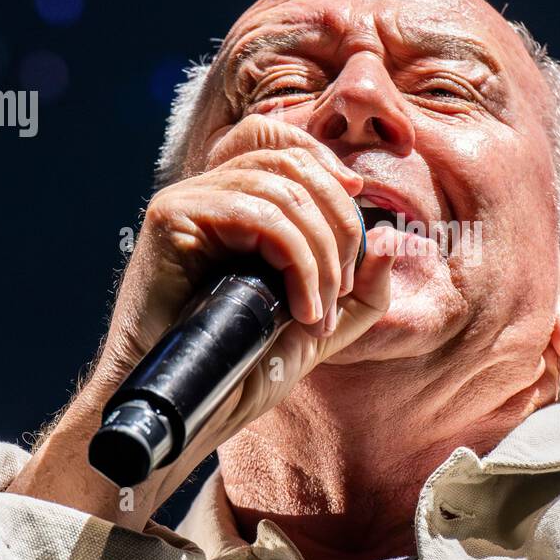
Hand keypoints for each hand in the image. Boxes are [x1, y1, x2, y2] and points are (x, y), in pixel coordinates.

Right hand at [7, 115, 395, 526]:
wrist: (185, 411)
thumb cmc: (241, 370)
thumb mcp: (320, 328)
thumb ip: (361, 292)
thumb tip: (388, 240)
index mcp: (239, 205)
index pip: (286, 148)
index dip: (329, 166)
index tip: (361, 213)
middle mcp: (210, 193)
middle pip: (294, 166)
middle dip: (339, 227)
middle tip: (341, 291)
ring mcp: (189, 201)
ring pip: (283, 192)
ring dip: (320, 255)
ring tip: (319, 312)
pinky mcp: (171, 218)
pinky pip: (257, 215)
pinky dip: (295, 261)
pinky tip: (299, 309)